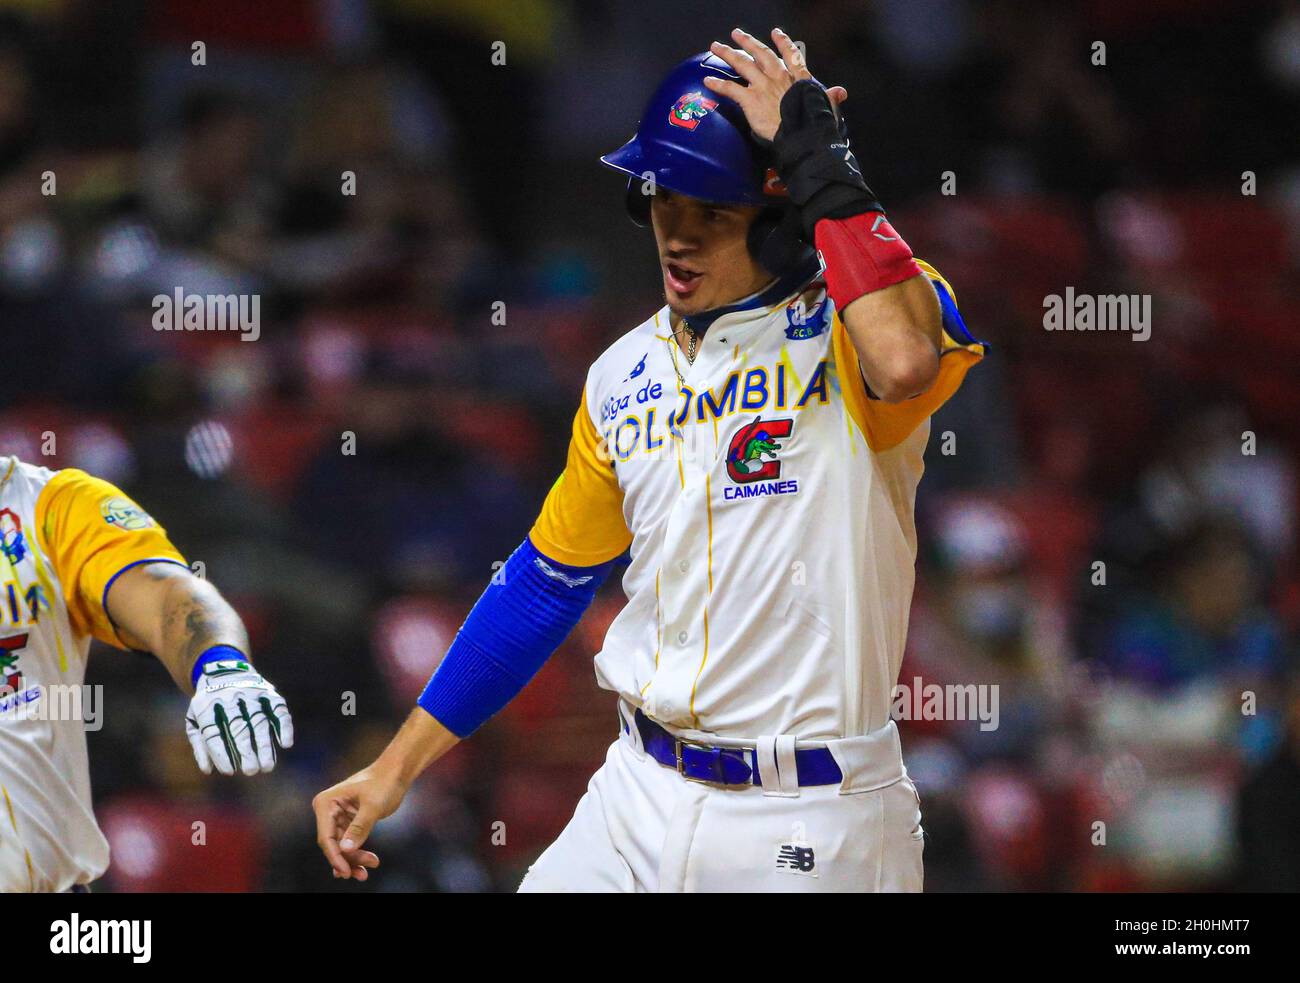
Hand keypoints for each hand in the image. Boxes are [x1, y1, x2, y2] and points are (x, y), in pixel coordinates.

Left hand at [185, 658, 293, 775]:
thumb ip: (200, 744)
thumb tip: (208, 770)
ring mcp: (250, 693)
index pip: (213, 732)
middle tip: (251, 771)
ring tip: (268, 766)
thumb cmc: (209, 703)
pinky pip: (278, 709)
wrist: (225, 669)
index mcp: (206, 705)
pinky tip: (286, 744)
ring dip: (265, 744)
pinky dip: (284, 726)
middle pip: (238, 727)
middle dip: (245, 751)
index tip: (229, 771)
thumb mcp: (195, 719)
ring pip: (259, 720)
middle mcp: (229, 697)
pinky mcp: (268, 691)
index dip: (221, 753)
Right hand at [312, 766, 406, 880]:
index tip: (345, 873)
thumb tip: (345, 850)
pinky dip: (357, 853)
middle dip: (347, 860)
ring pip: (341, 847)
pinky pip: (349, 843)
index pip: (326, 837)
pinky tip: (366, 863)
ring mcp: (337, 817)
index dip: (335, 857)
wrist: (397, 772)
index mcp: (326, 803)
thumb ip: (359, 827)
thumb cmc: (384, 783)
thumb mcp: (373, 806)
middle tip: (362, 875)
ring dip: (353, 859)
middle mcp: (328, 810)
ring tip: (370, 867)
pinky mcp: (349, 821)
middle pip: (333, 845)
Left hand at [703, 28, 847, 143]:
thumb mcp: (826, 107)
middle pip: (761, 54)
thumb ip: (830, 96)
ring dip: (727, 54)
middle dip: (747, 42)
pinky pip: (731, 88)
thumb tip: (841, 92)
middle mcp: (779, 77)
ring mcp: (763, 86)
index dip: (782, 43)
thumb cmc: (815, 124)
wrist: (801, 135)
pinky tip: (707, 80)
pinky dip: (718, 84)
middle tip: (736, 33)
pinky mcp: (750, 99)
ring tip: (715, 46)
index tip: (776, 32)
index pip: (791, 55)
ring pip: (742, 64)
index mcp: (798, 78)